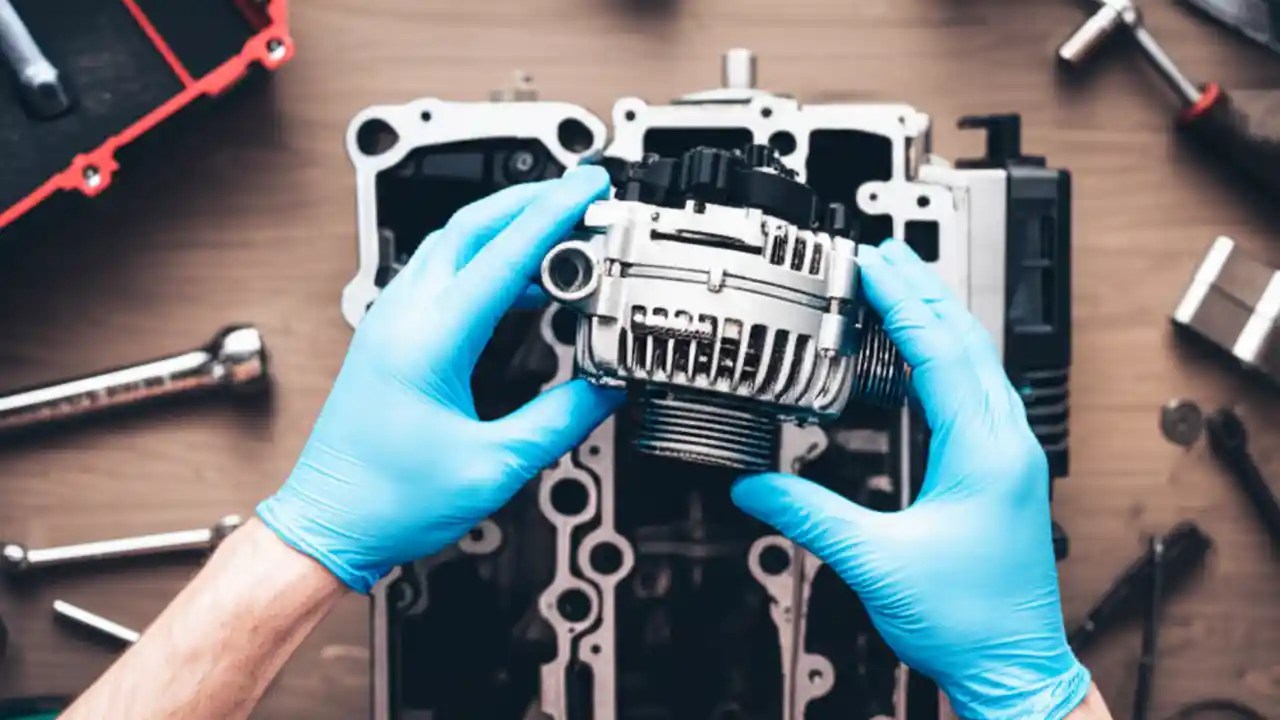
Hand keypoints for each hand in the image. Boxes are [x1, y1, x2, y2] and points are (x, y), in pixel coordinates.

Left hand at [258, 168, 622, 592]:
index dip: (554, 214)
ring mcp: (390, 322)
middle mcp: (403, 318)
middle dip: (529, 200)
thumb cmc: (386, 501)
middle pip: (469, 226)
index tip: (587, 187)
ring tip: (559, 235)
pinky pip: (441, 275)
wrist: (329, 524)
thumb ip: (559, 421)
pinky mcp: (389, 337)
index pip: (504, 255)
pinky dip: (486, 262)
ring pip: (451, 245)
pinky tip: (520, 284)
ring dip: (505, 229)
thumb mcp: (495, 466)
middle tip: (579, 194)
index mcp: (429, 340)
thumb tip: (604, 391)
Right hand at [732, 240, 1089, 718]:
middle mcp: (1007, 443)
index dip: (903, 299)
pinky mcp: (1002, 471)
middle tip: (884, 254)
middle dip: (924, 290)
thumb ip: (809, 516)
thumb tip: (756, 487)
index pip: (940, 349)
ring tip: (899, 287)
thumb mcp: (874, 561)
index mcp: (985, 451)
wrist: (1013, 664)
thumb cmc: (969, 620)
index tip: (873, 263)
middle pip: (967, 341)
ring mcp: (1011, 455)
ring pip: (977, 362)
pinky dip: (944, 357)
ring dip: (937, 319)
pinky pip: (975, 391)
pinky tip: (919, 356)